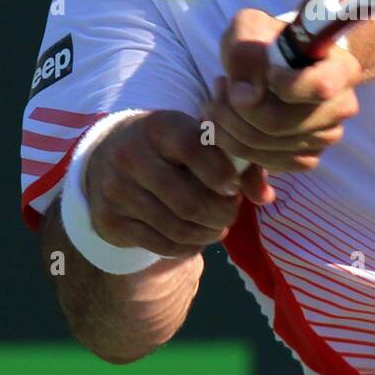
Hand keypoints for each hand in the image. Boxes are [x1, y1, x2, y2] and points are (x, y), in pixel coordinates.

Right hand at [83, 109, 272, 255]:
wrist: (108, 155)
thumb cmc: (169, 146)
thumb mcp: (198, 138)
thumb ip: (239, 161)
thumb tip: (266, 197)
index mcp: (158, 127)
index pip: (198, 152)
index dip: (225, 176)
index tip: (232, 186)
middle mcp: (131, 157)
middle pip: (191, 202)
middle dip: (222, 213)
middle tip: (230, 212)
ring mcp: (116, 191)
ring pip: (178, 228)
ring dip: (208, 233)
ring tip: (217, 226)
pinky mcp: (109, 221)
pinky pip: (162, 246)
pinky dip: (188, 247)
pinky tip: (194, 236)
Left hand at [202, 9, 360, 175]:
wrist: (272, 63)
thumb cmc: (267, 41)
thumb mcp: (251, 28)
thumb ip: (245, 53)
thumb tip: (245, 98)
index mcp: (341, 69)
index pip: (320, 87)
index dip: (284, 84)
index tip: (264, 70)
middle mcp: (341, 106)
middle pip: (281, 123)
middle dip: (236, 109)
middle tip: (217, 86)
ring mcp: (326, 136)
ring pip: (269, 146)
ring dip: (230, 128)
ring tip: (215, 102)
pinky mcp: (307, 156)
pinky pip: (269, 162)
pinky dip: (238, 147)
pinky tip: (226, 124)